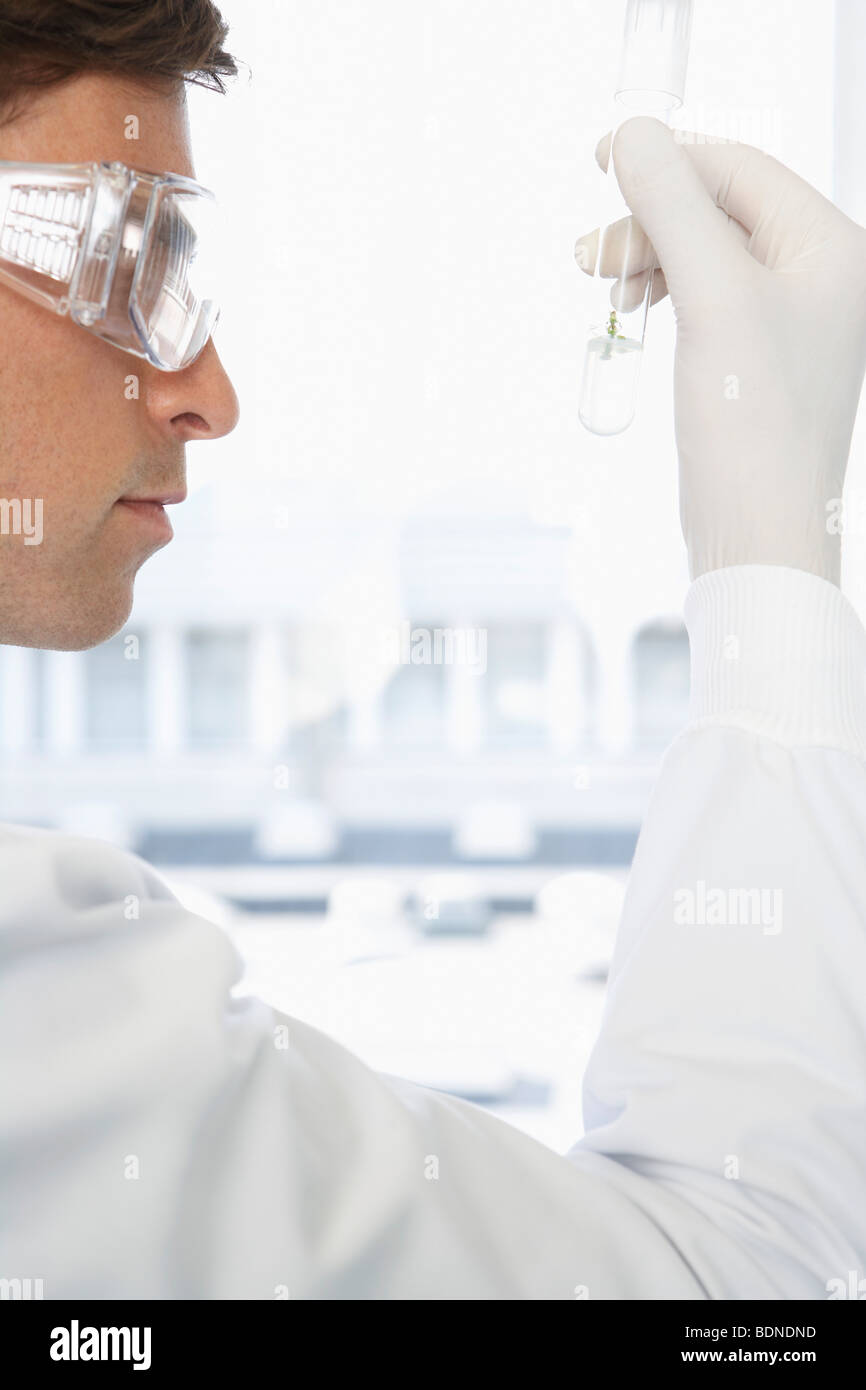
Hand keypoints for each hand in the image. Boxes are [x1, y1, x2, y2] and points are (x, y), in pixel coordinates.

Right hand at [575, 116, 865, 585]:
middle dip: (650, 220)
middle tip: (588, 254)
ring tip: (603, 285)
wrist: (759, 537)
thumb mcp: (712, 299)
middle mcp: (818, 278)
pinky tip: (634, 311)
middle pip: (720, 211)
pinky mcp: (757, 361)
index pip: (740, 170)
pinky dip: (663, 295)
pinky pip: (705, 299)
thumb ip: (674, 209)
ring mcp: (788, 322)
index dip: (669, 158)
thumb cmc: (755, 429)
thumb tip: (634, 136)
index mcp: (829, 249)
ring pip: (705, 255)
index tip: (600, 160)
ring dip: (649, 257)